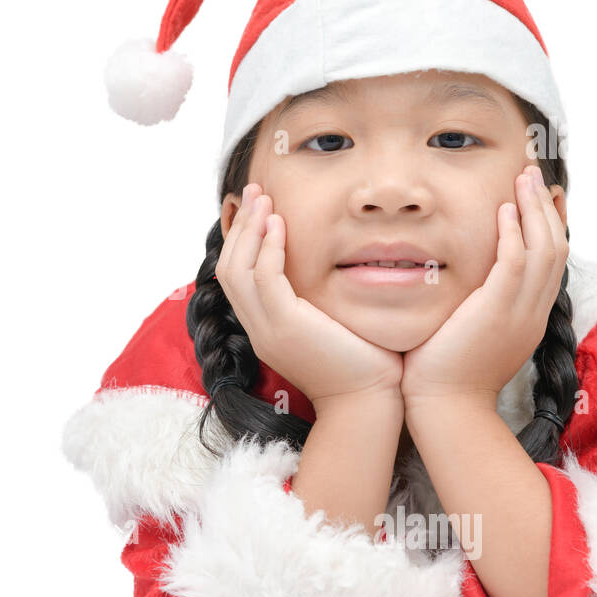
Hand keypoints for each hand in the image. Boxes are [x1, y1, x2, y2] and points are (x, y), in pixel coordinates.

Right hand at [216, 182, 403, 410]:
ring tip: (263, 198)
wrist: (369, 404)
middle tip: (254, 192)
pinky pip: (264, 277)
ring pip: (237, 269)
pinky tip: (280, 224)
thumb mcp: (334, 327)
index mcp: (267, 330)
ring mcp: (267, 329)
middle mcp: (259, 330)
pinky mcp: (285, 326)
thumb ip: (322, 300)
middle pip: (227, 269)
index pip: (238, 279)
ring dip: (249, 229)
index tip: (259, 211)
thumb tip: (337, 267)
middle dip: (239, 226)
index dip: (242, 241)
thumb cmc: (366, 367)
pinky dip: (267, 247)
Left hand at [400, 164, 567, 408]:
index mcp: (527, 318)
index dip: (549, 228)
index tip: (542, 200)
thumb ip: (471, 306)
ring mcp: (519, 312)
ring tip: (523, 178)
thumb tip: (457, 287)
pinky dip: (513, 233)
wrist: (444, 409)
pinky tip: (504, 210)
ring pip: (542, 249)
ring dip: (533, 210)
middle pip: (555, 249)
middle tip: (535, 177)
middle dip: (546, 209)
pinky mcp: (497, 311)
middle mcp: (532, 313)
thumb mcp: (468, 335)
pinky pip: (514, 262)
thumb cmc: (443, 377)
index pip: (549, 264)